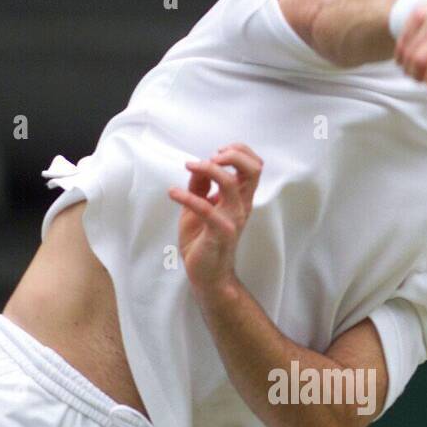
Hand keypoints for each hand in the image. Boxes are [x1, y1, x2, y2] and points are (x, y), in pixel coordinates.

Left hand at [169, 143, 262, 291]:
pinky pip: (206, 208)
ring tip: (190, 167)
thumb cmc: (204, 241)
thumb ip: (200, 186)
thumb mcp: (198, 206)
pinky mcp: (220, 232)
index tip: (216, 153)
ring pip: (231, 184)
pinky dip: (186, 196)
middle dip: (233, 154)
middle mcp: (242, 206)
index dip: (238, 152)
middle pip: (254, 169)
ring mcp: (233, 219)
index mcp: (241, 198)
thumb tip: (196, 166)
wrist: (207, 275)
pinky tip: (172, 193)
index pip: (254, 166)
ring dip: (208, 169)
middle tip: (212, 156)